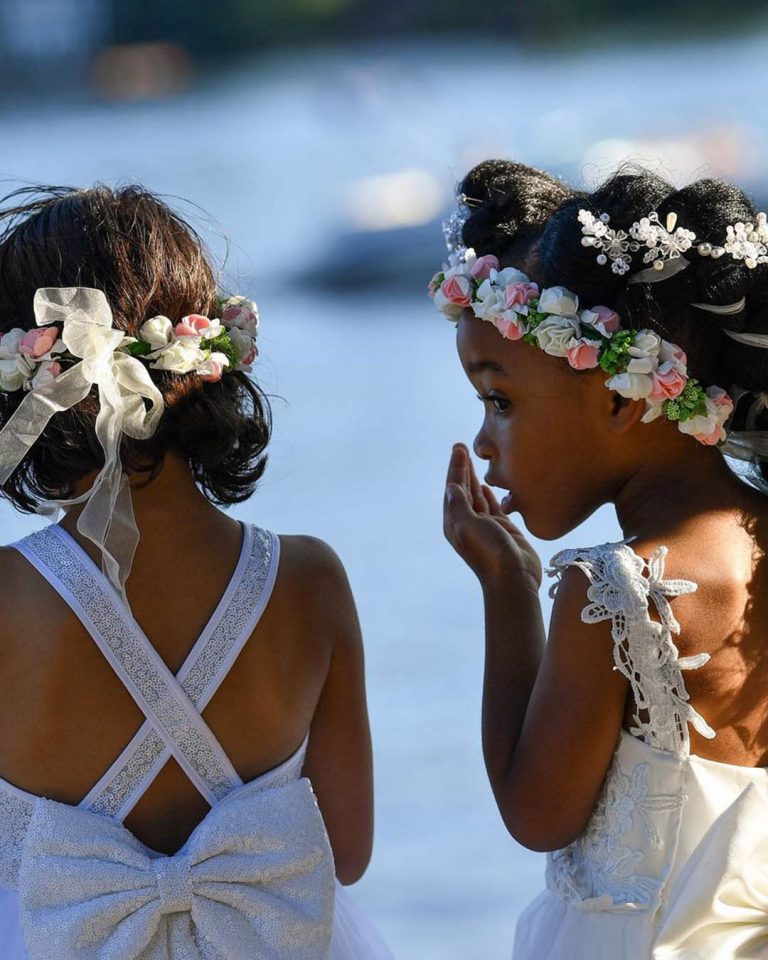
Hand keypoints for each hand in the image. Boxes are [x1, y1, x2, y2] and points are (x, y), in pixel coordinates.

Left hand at [443, 444, 542, 591]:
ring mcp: (485, 526)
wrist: (513, 577)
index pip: (453, 489)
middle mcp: (468, 522)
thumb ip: (459, 505)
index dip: (455, 468)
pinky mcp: (502, 528)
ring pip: (477, 496)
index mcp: (455, 522)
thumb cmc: (488, 552)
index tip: (458, 448)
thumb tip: (450, 487)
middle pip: (463, 489)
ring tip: (473, 461)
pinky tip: (486, 486)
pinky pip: (492, 506)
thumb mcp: (468, 526)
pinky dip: (487, 494)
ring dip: (474, 479)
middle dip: (462, 469)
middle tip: (462, 447)